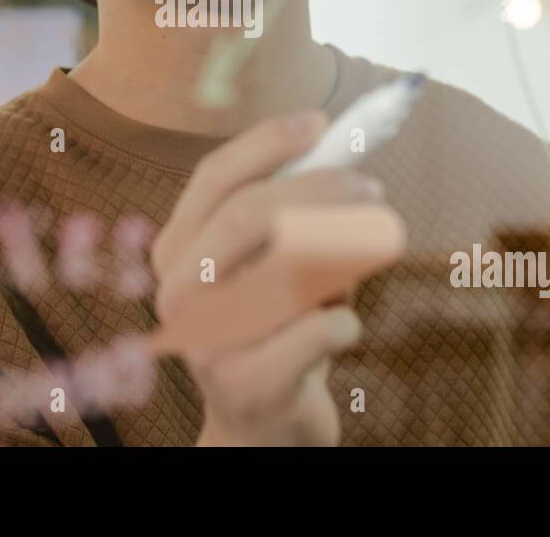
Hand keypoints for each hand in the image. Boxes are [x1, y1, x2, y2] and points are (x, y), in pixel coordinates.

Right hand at [151, 109, 392, 445]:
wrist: (261, 427)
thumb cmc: (275, 330)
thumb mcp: (275, 265)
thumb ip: (294, 215)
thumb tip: (344, 151)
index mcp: (176, 251)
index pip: (213, 179)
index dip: (266, 144)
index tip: (319, 123)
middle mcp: (179, 292)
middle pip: (248, 215)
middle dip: (320, 190)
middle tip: (372, 187)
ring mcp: (206, 341)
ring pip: (288, 270)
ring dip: (341, 259)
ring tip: (359, 264)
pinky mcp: (248, 384)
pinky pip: (321, 329)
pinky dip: (348, 321)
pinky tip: (342, 328)